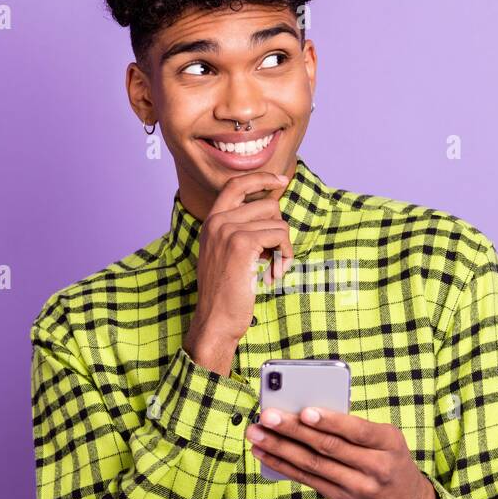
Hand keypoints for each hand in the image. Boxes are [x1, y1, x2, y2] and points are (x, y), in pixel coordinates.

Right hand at [184, 171, 292, 373]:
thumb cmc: (226, 293)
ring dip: (283, 248)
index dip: (261, 178)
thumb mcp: (226, 255)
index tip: (280, 180)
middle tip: (272, 258)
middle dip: (279, 231)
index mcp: (212, 222)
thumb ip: (240, 232)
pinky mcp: (242, 243)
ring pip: (278, 222)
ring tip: (271, 269)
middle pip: (268, 205)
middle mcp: (217, 221)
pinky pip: (279, 235)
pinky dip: (285, 255)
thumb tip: (272, 213)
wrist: (215, 320)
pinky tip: (274, 273)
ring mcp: (228, 230)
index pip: (236, 185)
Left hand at [246, 406, 440, 498]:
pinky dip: (283, 465)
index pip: (357, 431)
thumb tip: (307, 413)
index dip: (330, 421)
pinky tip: (265, 454)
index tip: (304, 411)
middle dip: (293, 430)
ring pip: (313, 465)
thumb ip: (355, 429)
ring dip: (280, 448)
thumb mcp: (385, 440)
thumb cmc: (388, 459)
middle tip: (267, 416)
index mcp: (388, 444)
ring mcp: (356, 487)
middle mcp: (375, 468)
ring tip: (257, 434)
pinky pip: (307, 480)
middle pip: (328, 447)